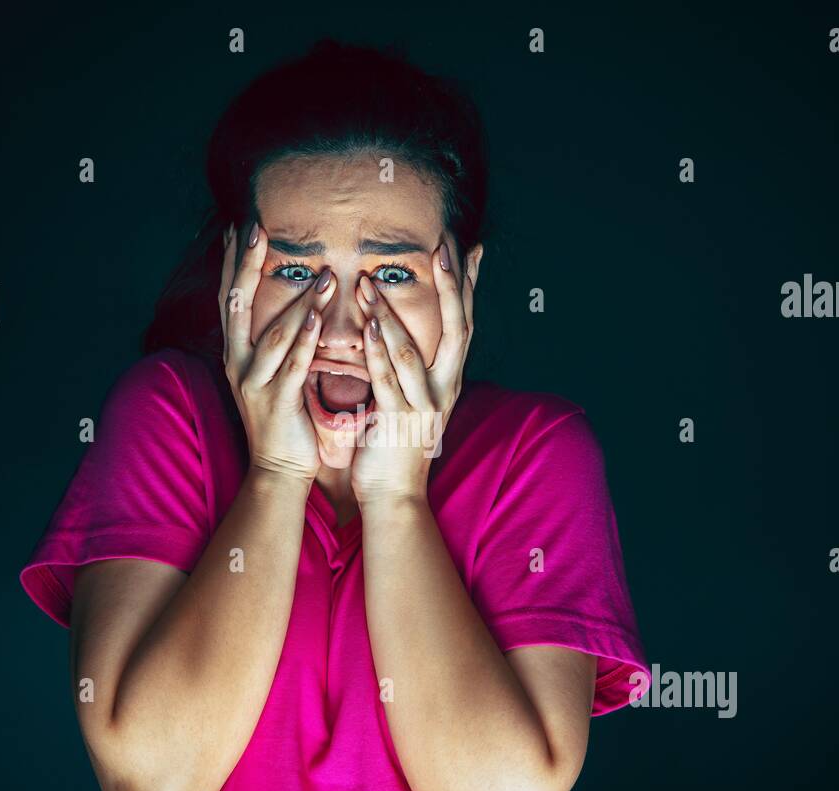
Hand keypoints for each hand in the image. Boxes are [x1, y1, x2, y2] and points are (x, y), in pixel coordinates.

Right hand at [218, 221, 337, 483]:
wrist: (278, 470)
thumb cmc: (283, 419)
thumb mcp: (273, 375)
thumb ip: (279, 342)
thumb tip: (295, 307)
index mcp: (236, 354)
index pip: (231, 298)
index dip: (234, 263)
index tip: (240, 228)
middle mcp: (238, 363)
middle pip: (237, 304)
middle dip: (246, 265)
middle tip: (257, 228)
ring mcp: (254, 382)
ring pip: (275, 332)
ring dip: (300, 300)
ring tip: (324, 274)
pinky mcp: (277, 400)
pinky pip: (292, 363)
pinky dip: (304, 338)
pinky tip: (316, 316)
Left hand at [350, 240, 474, 503]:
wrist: (394, 498)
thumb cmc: (395, 448)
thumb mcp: (409, 401)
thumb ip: (408, 369)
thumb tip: (399, 333)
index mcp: (448, 381)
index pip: (464, 323)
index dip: (466, 285)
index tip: (468, 248)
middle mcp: (444, 389)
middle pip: (457, 327)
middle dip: (450, 285)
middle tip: (444, 245)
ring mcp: (424, 406)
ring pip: (412, 350)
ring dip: (390, 313)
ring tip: (370, 280)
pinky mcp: (399, 421)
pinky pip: (389, 381)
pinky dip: (379, 352)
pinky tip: (369, 327)